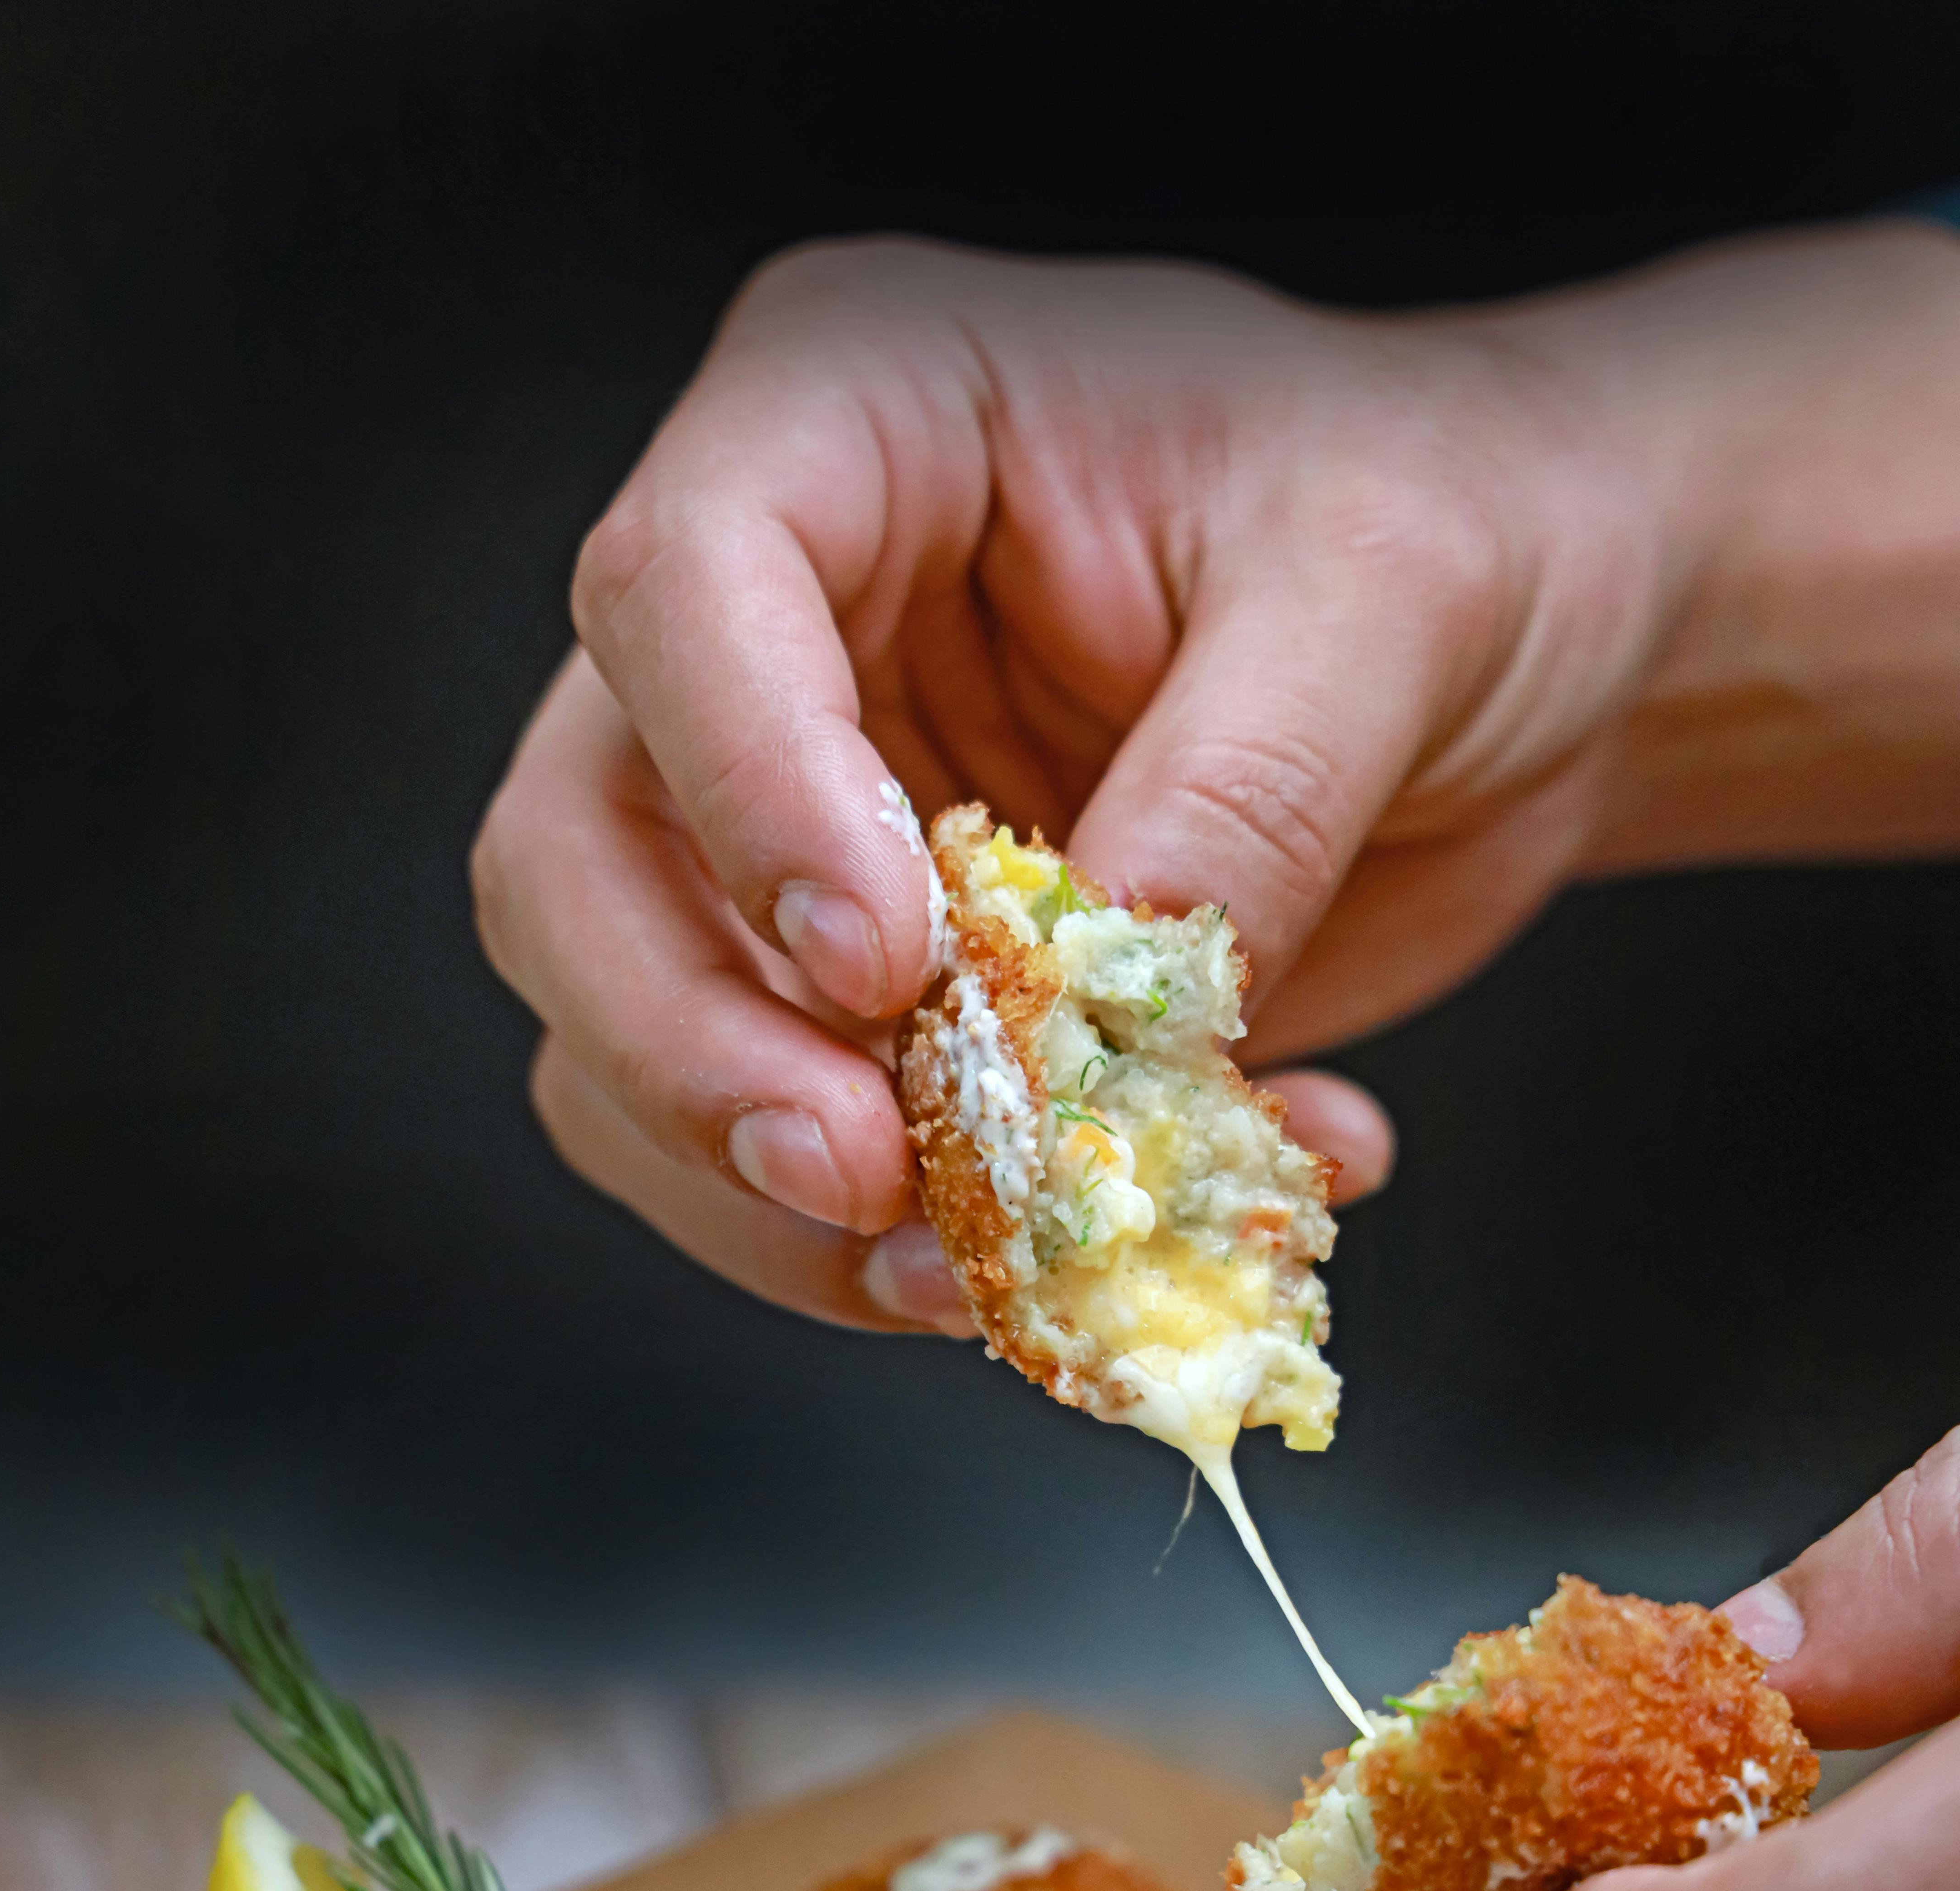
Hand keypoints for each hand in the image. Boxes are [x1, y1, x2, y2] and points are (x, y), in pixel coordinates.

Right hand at [472, 226, 1959, 1325]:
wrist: (1526, 644)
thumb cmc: (1461, 516)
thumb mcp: (1396, 588)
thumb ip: (1243, 787)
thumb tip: (1105, 1004)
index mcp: (853, 415)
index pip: (678, 591)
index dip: (747, 797)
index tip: (883, 967)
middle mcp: (774, 621)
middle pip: (575, 857)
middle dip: (693, 1051)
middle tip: (863, 1180)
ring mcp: (792, 819)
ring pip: (632, 1046)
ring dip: (780, 1206)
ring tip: (995, 1264)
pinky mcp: (867, 995)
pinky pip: (789, 1158)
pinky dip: (923, 1247)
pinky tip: (1113, 1240)